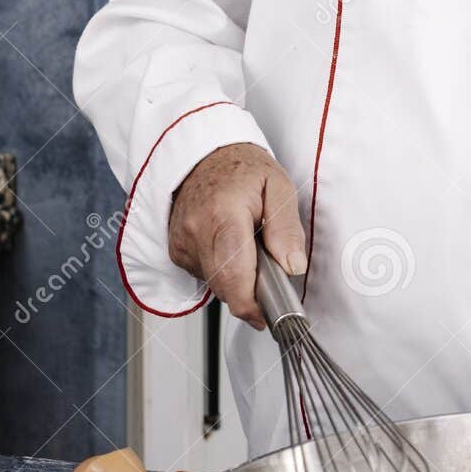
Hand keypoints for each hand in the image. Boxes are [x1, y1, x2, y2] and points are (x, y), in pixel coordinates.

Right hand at [168, 142, 305, 328]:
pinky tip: (229, 247)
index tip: (269, 316)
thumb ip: (287, 228)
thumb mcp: (279, 187)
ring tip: (249, 248)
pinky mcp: (177, 249)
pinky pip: (204, 274)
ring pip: (215, 284)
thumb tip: (293, 266)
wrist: (204, 156)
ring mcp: (182, 242)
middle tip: (270, 273)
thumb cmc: (243, 169)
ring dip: (237, 279)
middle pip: (225, 287)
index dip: (252, 305)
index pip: (235, 275)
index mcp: (224, 214)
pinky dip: (222, 270)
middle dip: (251, 294)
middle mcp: (197, 231)